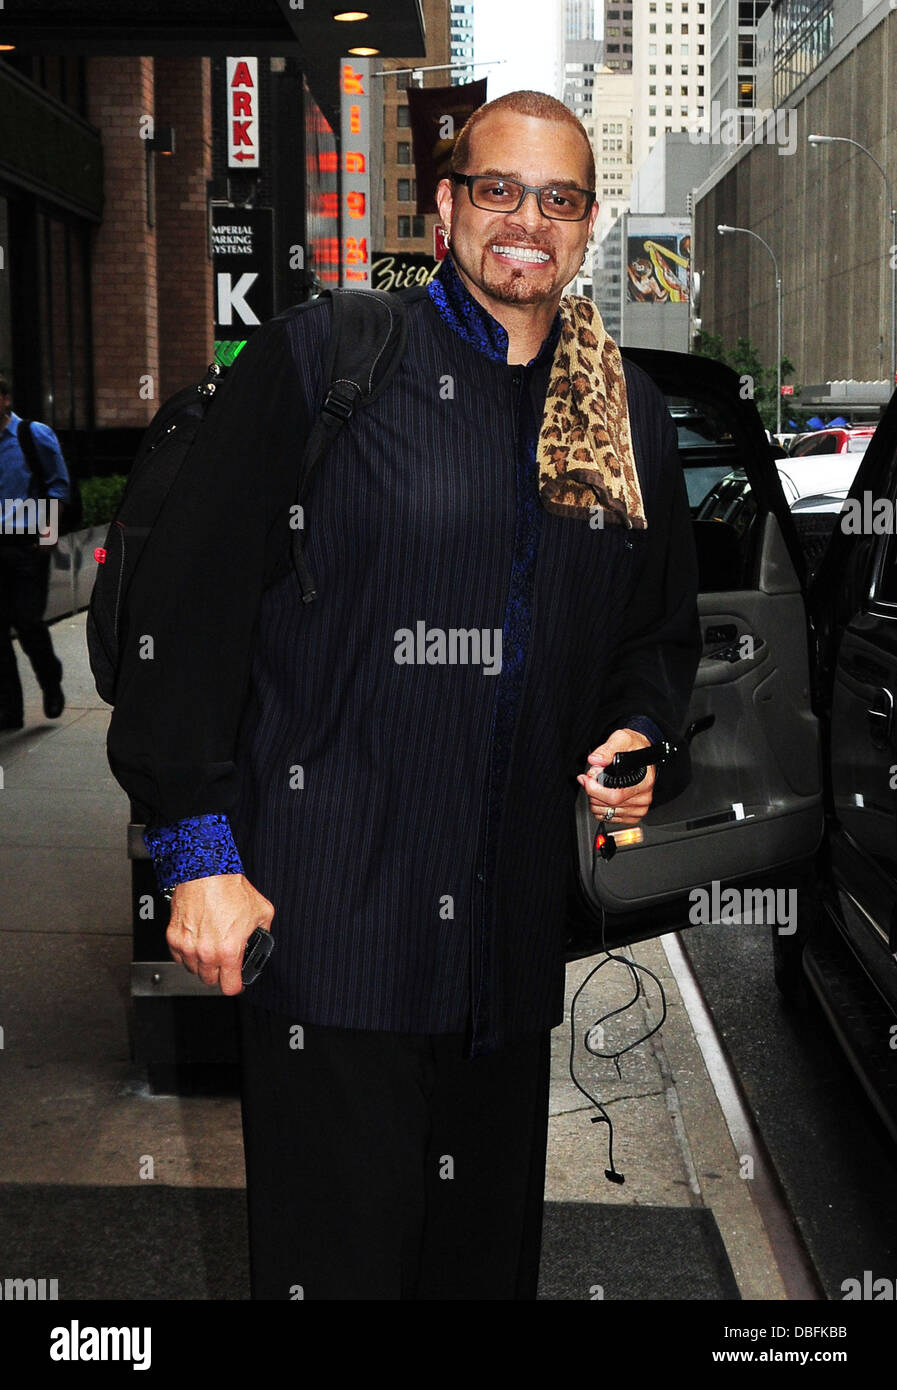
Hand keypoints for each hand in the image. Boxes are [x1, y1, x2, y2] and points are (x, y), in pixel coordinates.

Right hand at [165, 873, 273, 994]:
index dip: (236, 985)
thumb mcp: (262, 912)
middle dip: (219, 972)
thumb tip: (262, 939)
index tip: (237, 981)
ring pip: (193, 969)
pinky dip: (187, 953)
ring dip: (202, 963)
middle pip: (210, 980)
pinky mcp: (174, 937)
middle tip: (224, 960)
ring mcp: (187, 946)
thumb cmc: (231, 888)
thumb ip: (263, 931)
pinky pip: (179, 956)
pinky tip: (197, 941)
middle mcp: (206, 952)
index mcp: (228, 951)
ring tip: (211, 947)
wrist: (206, 871)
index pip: (230, 987)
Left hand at [576, 728, 656, 827]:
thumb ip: (607, 750)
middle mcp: (643, 797)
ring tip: (599, 785)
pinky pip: (608, 818)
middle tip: (592, 778)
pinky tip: (604, 795)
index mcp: (643, 782)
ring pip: (605, 813)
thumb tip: (595, 760)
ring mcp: (639, 808)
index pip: (614, 796)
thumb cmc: (634, 747)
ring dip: (595, 800)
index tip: (586, 779)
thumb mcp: (622, 739)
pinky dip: (601, 808)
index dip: (594, 789)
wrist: (642, 751)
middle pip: (607, 805)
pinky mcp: (633, 814)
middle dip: (592, 791)